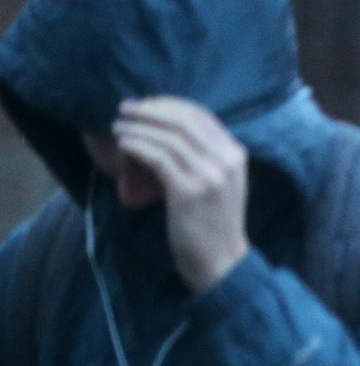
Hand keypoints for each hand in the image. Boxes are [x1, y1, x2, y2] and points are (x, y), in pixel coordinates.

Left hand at [113, 97, 250, 292]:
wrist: (221, 261)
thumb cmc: (213, 222)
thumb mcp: (218, 182)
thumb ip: (204, 156)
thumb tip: (166, 129)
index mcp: (235, 154)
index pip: (200, 115)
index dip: (168, 104)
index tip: (145, 106)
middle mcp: (226, 160)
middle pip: (183, 120)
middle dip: (150, 110)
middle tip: (125, 109)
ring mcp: (210, 175)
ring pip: (168, 137)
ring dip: (138, 127)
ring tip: (118, 127)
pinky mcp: (189, 191)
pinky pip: (157, 157)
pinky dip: (137, 146)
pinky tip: (123, 144)